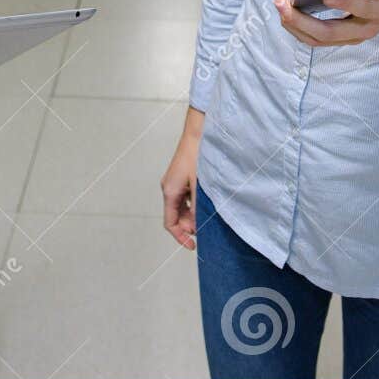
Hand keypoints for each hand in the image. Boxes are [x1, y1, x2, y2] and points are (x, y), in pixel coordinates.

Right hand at [161, 106, 205, 249]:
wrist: (199, 133)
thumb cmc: (198, 156)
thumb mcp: (200, 186)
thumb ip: (198, 208)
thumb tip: (199, 227)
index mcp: (169, 191)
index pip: (170, 223)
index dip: (180, 237)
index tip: (194, 246)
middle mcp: (169, 188)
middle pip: (176, 217)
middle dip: (190, 226)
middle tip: (208, 228)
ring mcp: (174, 182)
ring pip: (182, 208)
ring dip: (194, 215)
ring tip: (209, 215)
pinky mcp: (181, 177)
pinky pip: (185, 198)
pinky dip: (194, 205)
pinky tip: (207, 202)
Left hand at [273, 0, 378, 52]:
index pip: (361, 10)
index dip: (345, 3)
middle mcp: (363, 30)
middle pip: (330, 32)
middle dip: (302, 20)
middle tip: (282, 3)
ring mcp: (350, 38)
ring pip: (318, 39)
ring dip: (294, 25)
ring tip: (279, 6)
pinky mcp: (340, 39)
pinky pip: (315, 39)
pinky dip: (297, 29)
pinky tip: (284, 14)